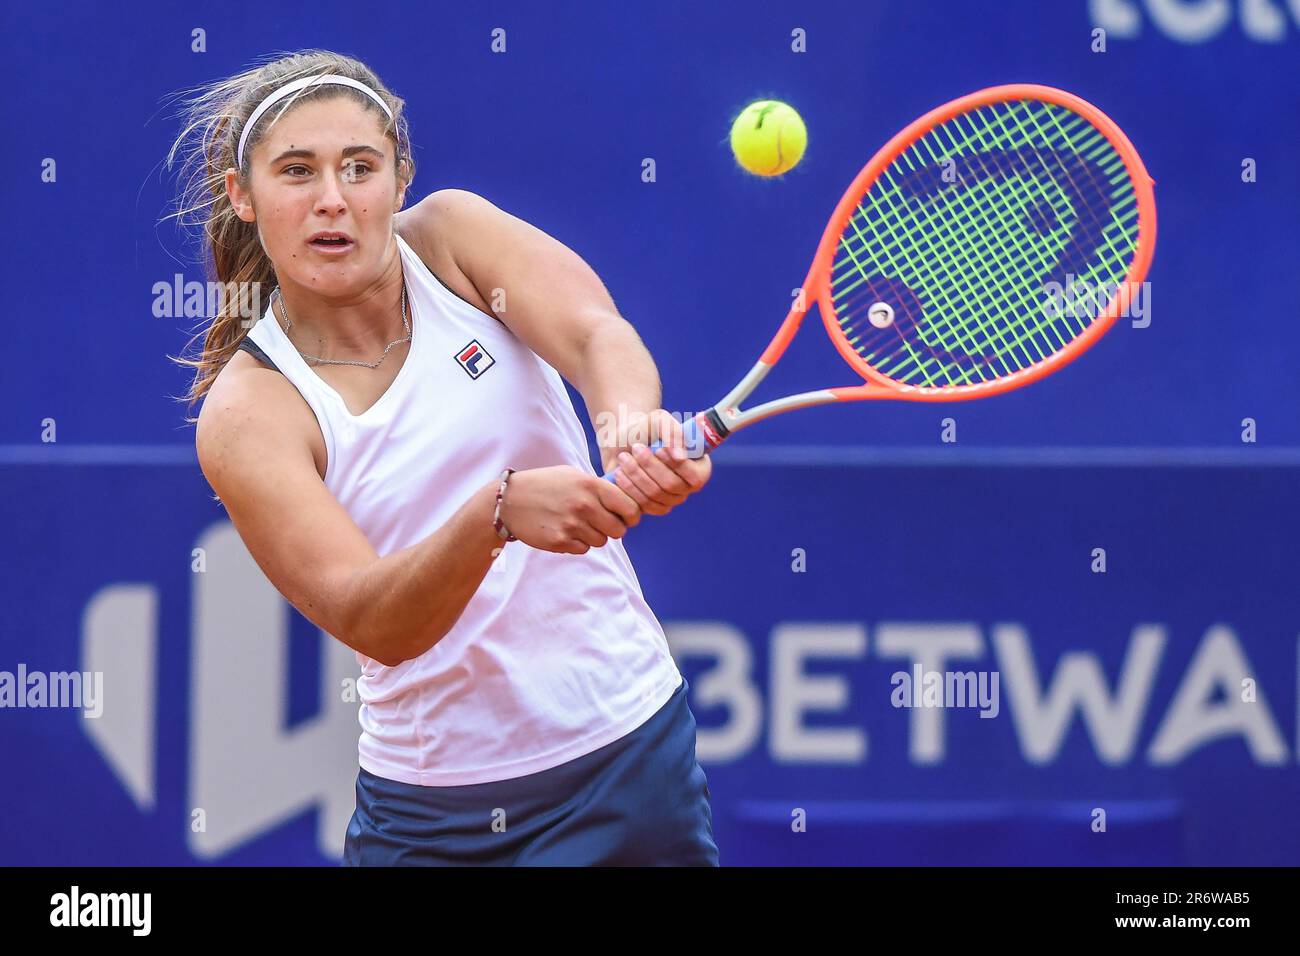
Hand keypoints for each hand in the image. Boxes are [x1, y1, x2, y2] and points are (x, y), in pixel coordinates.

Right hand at [499, 465, 640, 554]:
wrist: (510, 501)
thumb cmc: (545, 485)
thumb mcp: (573, 475)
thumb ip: (599, 486)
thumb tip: (626, 500)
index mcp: (591, 485)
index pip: (630, 507)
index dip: (632, 516)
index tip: (627, 518)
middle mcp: (584, 505)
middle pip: (619, 530)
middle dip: (613, 529)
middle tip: (601, 523)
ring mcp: (572, 524)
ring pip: (601, 541)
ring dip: (593, 536)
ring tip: (577, 524)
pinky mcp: (560, 541)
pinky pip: (583, 549)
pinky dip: (577, 543)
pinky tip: (564, 531)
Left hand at [607, 409, 711, 516]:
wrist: (621, 442)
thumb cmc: (645, 429)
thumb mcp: (659, 420)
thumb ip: (673, 432)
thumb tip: (680, 456)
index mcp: (699, 466)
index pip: (696, 476)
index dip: (676, 465)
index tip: (658, 449)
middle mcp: (687, 487)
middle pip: (672, 486)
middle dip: (650, 466)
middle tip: (635, 448)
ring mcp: (670, 500)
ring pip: (654, 495)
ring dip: (636, 474)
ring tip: (624, 457)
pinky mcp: (651, 508)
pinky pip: (641, 505)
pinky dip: (628, 488)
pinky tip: (619, 473)